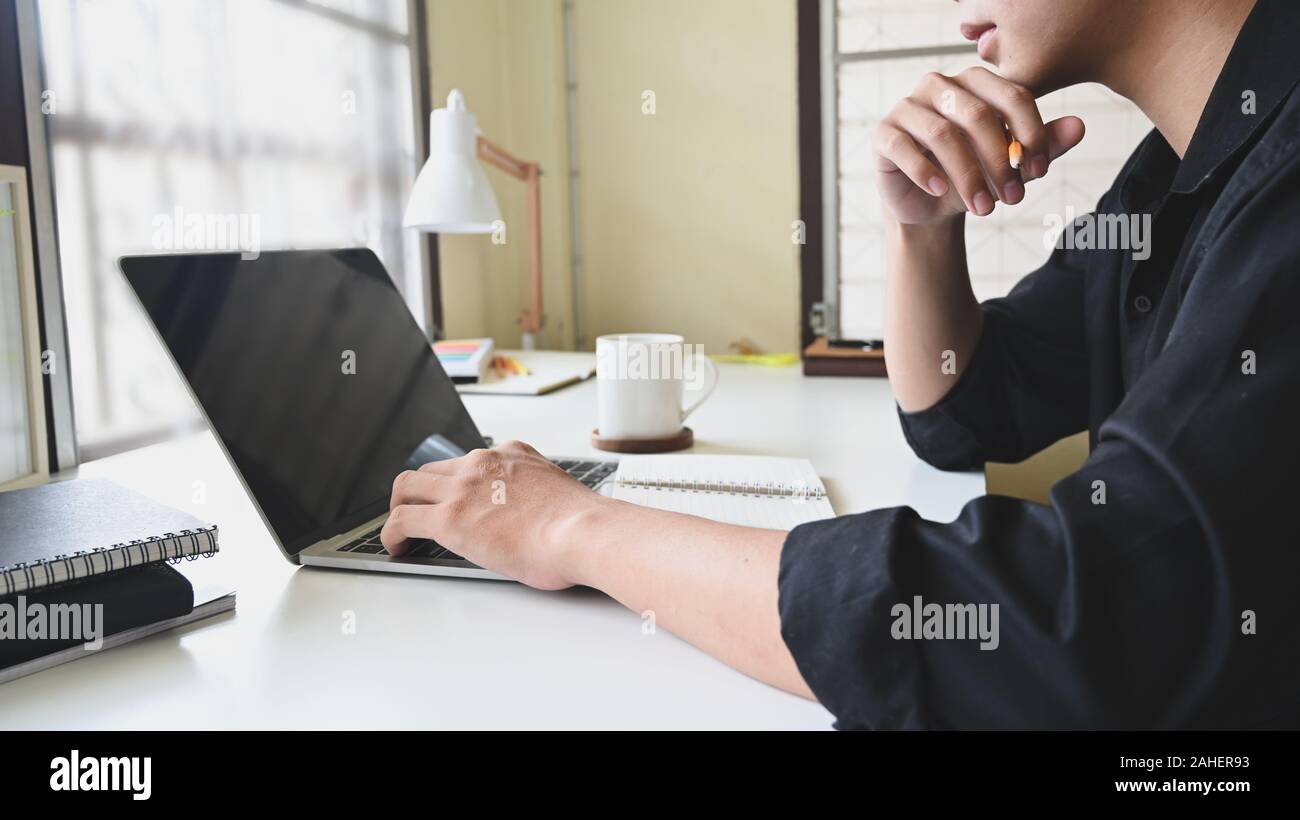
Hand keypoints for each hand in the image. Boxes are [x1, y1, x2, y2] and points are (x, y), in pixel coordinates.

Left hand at [380, 440, 604, 589]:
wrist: (584, 532)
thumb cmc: (582, 525)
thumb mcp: (557, 493)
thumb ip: (537, 497)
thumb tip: (536, 520)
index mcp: (511, 455)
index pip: (470, 462)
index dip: (456, 483)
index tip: (454, 498)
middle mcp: (483, 464)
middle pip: (433, 469)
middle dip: (420, 491)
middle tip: (418, 511)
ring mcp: (463, 488)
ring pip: (408, 486)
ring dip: (400, 506)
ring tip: (400, 529)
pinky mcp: (449, 518)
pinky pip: (402, 519)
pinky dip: (392, 533)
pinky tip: (396, 547)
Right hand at [872, 66, 1085, 224]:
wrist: (929, 205)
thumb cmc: (972, 175)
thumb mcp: (1011, 164)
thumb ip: (1043, 145)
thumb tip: (1080, 127)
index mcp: (976, 81)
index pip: (1013, 95)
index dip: (1031, 133)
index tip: (1040, 172)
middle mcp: (939, 85)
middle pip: (978, 115)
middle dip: (1000, 161)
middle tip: (1014, 198)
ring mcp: (907, 106)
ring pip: (942, 134)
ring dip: (968, 176)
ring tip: (983, 208)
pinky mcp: (883, 133)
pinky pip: (904, 147)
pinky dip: (926, 172)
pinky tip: (941, 192)